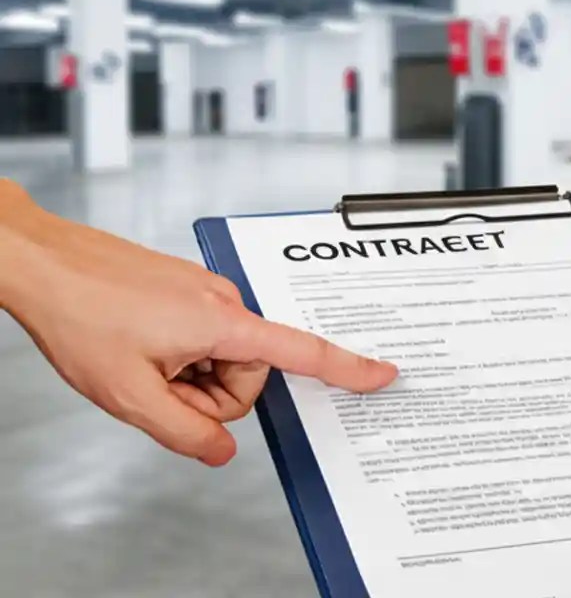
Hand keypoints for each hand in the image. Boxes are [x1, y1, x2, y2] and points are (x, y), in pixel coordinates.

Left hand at [0, 181, 397, 466]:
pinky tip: (142, 347)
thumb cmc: (81, 314)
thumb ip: (185, 431)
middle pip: (249, 374)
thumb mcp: (129, 395)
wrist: (43, 262)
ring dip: (189, 375)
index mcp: (223, 323)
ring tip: (142, 362)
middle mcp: (225, 302)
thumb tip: (221, 450)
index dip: (347, 368)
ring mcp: (207, 294)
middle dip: (210, 394)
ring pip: (222, 359)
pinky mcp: (189, 291)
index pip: (302, 352)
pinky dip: (179, 355)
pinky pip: (204, 338)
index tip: (384, 374)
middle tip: (159, 388)